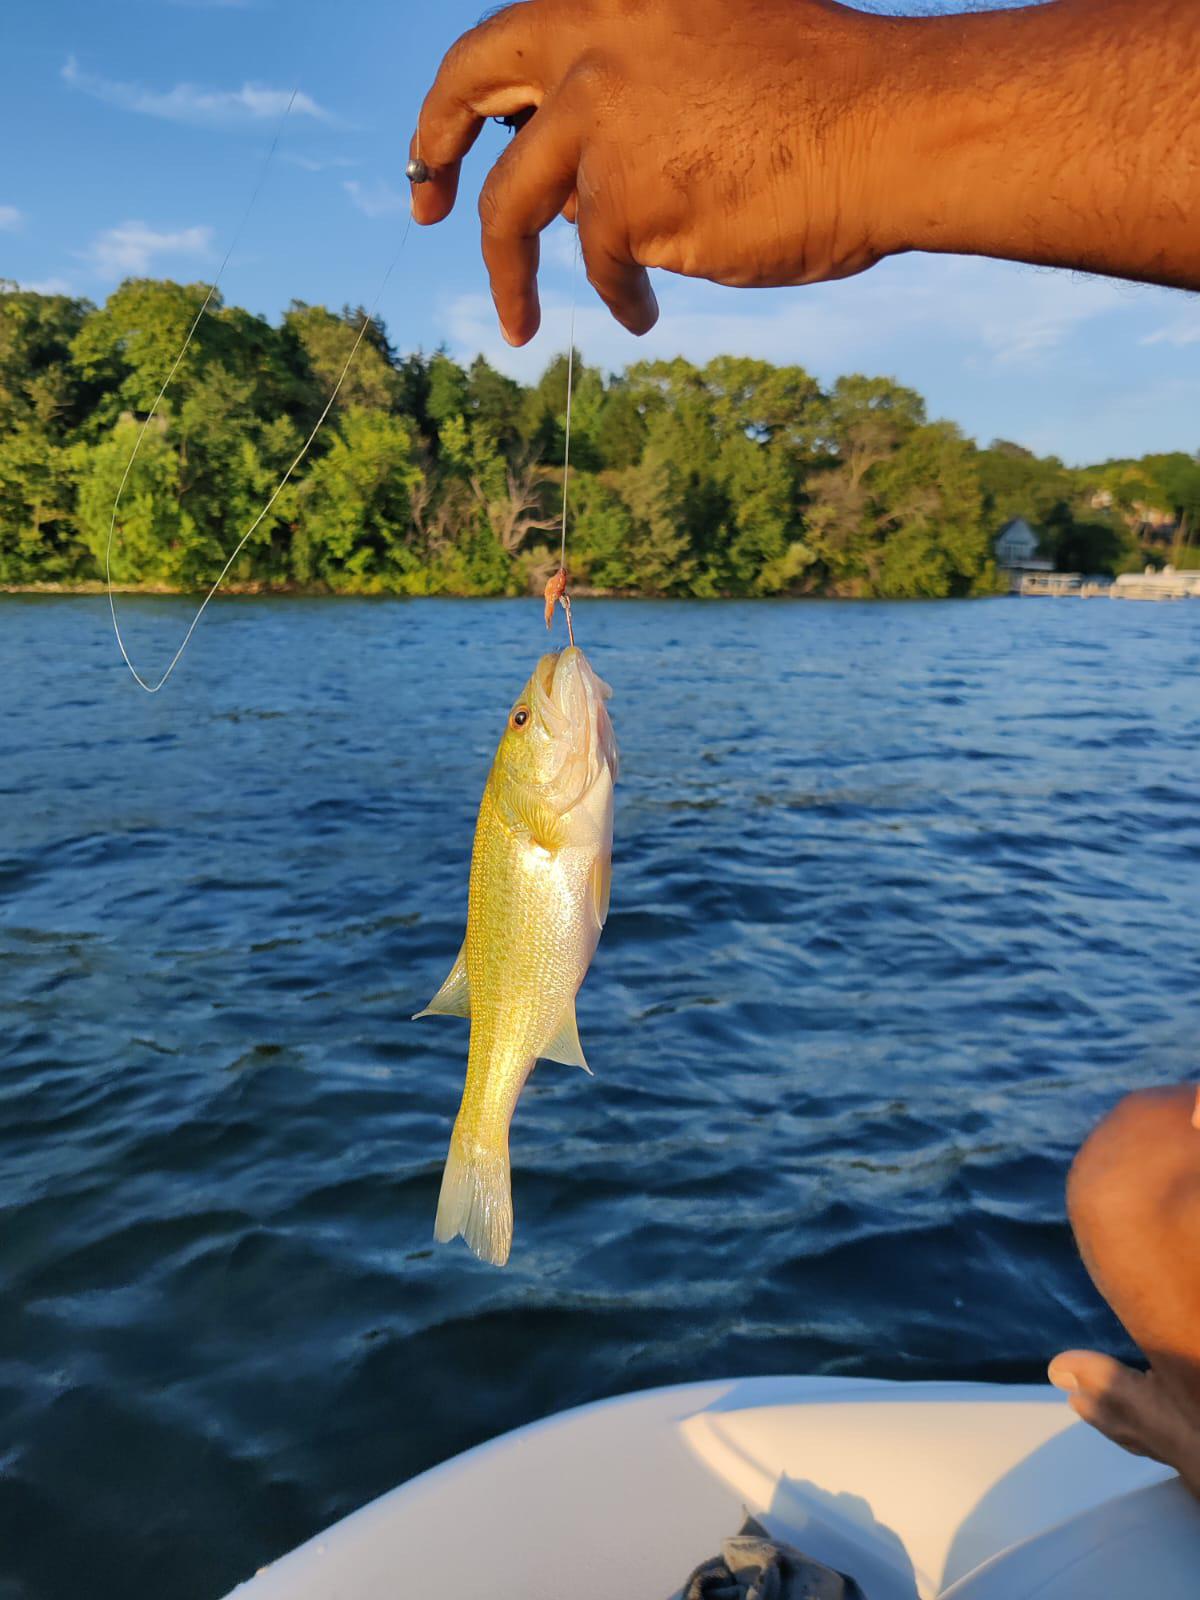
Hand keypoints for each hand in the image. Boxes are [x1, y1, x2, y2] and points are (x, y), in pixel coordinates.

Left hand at [409, 0, 1199, 344]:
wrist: (892, 130)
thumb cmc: (833, 99)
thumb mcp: (720, 52)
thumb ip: (641, 88)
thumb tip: (579, 167)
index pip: (512, 35)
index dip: (469, 90)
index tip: (450, 139)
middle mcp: (596, 39)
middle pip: (472, 81)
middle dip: (432, 149)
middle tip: (423, 207)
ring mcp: (602, 115)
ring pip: (514, 207)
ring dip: (509, 277)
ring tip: (519, 327)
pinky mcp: (622, 195)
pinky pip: (595, 263)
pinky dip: (615, 297)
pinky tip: (642, 318)